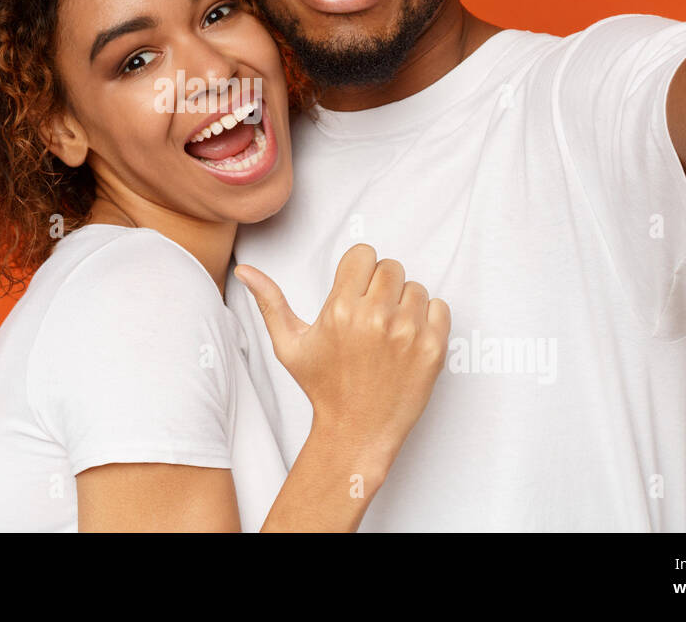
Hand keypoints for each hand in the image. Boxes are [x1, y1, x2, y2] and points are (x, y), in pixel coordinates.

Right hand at [235, 244, 450, 464]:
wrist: (357, 432)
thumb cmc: (324, 388)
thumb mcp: (290, 345)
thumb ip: (270, 302)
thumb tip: (245, 270)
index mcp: (341, 309)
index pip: (363, 254)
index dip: (358, 271)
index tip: (355, 291)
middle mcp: (375, 317)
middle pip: (390, 267)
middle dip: (380, 286)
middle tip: (371, 314)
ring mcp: (407, 332)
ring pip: (415, 287)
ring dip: (404, 303)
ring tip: (388, 331)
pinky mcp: (432, 347)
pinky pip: (440, 307)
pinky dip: (428, 319)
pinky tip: (408, 339)